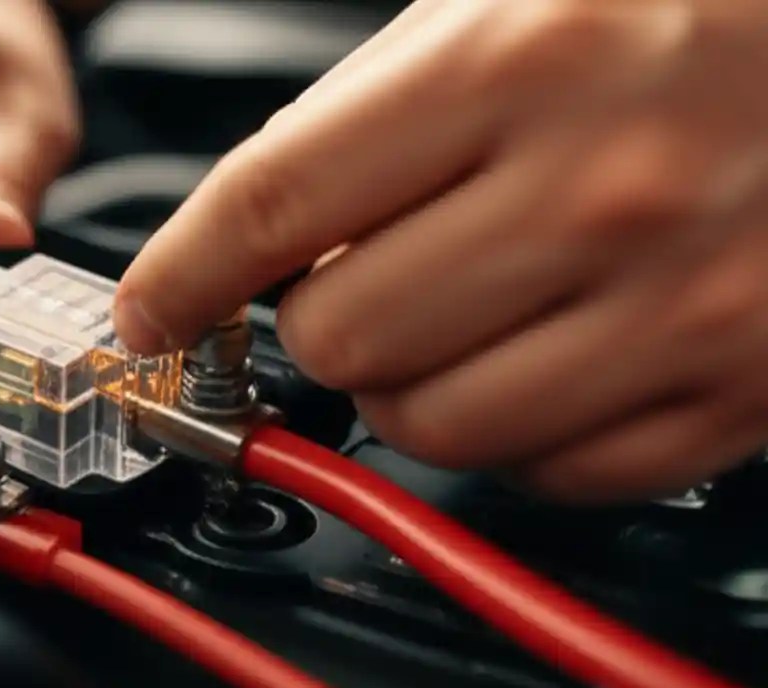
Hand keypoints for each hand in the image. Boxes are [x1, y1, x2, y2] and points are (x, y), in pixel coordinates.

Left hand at [114, 0, 767, 501]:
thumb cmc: (689, 5)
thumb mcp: (508, 0)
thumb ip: (371, 112)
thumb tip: (258, 234)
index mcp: (519, 60)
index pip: (270, 205)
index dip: (182, 274)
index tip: (150, 313)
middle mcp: (601, 187)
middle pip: (338, 335)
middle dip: (311, 322)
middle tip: (350, 284)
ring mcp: (679, 301)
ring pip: (431, 423)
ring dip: (405, 384)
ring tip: (451, 320)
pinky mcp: (740, 386)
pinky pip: (552, 470)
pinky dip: (513, 431)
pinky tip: (542, 357)